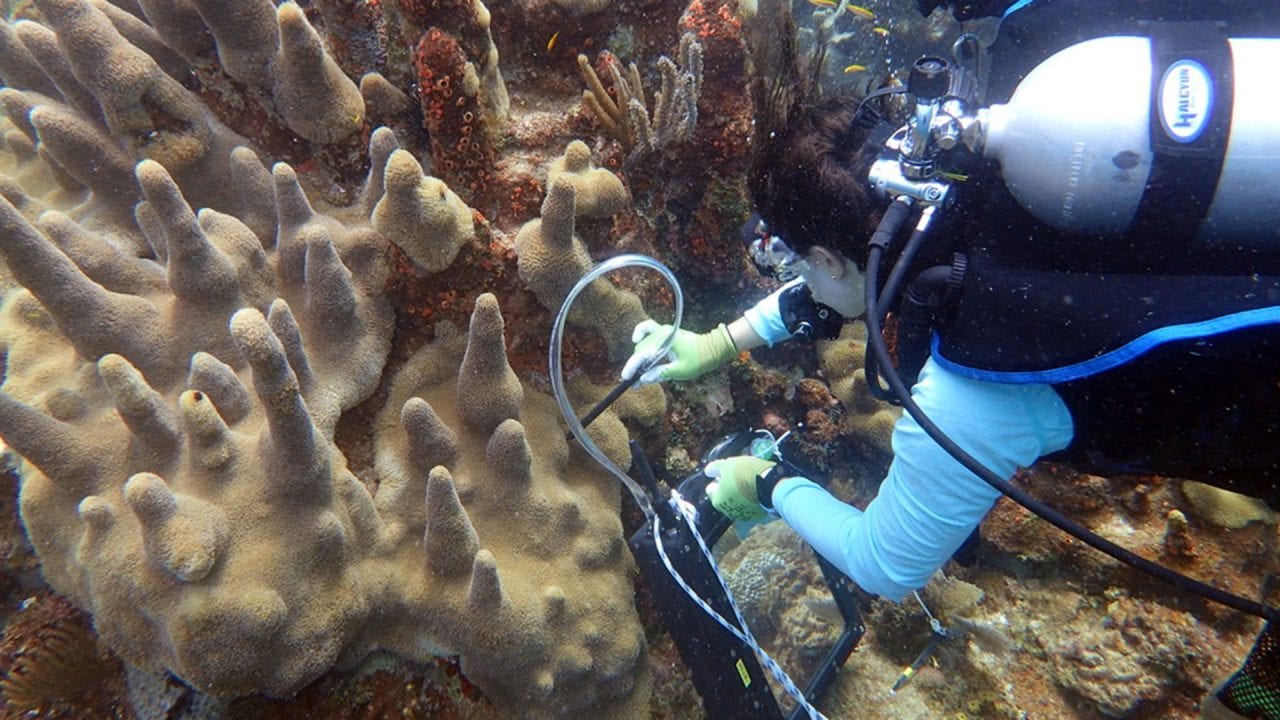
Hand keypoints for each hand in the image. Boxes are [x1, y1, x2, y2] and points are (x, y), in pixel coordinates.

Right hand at [620, 320, 736, 384]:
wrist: (713, 348)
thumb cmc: (699, 359)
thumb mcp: (680, 370)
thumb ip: (661, 373)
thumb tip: (643, 378)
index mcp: (664, 341)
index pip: (642, 354)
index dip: (632, 367)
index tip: (625, 378)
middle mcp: (661, 333)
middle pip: (641, 350)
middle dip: (636, 366)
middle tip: (634, 382)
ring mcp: (662, 331)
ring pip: (642, 343)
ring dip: (639, 357)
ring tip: (638, 372)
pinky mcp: (665, 332)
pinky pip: (648, 329)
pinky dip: (641, 335)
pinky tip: (636, 341)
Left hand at [705, 456, 775, 521]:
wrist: (769, 483)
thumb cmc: (744, 473)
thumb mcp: (727, 464)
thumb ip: (715, 468)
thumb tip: (708, 471)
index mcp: (717, 500)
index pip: (711, 489)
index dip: (718, 479)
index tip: (726, 472)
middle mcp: (727, 511)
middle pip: (724, 497)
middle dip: (728, 489)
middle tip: (738, 477)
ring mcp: (743, 515)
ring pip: (738, 504)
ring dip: (740, 496)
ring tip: (749, 483)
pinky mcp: (757, 516)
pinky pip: (751, 508)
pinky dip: (752, 502)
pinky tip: (757, 492)